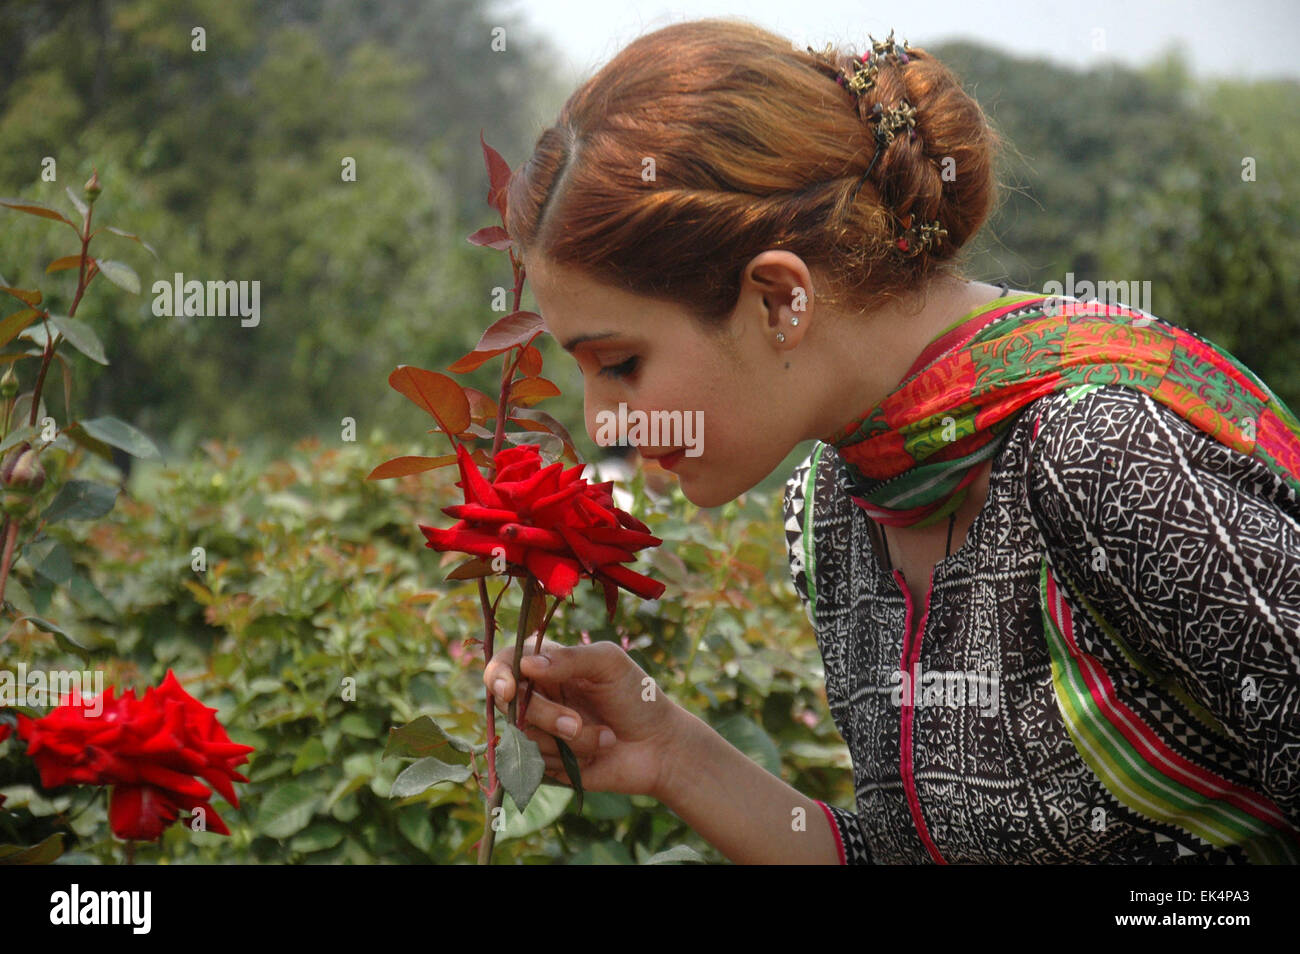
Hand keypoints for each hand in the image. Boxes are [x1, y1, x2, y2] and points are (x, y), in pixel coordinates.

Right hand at [483, 638, 681, 799]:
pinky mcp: (546, 763)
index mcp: (548, 665)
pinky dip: (566, 761)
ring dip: (568, 742)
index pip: (505, 664)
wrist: (659, 747)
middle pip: (510, 705)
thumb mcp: (610, 663)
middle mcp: (538, 697)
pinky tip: (593, 757)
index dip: (498, 676)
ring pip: (525, 737)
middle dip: (545, 716)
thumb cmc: (637, 697)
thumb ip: (570, 658)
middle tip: (576, 724)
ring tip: (604, 738)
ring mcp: (541, 731)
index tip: (510, 691)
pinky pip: (535, 764)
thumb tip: (526, 664)